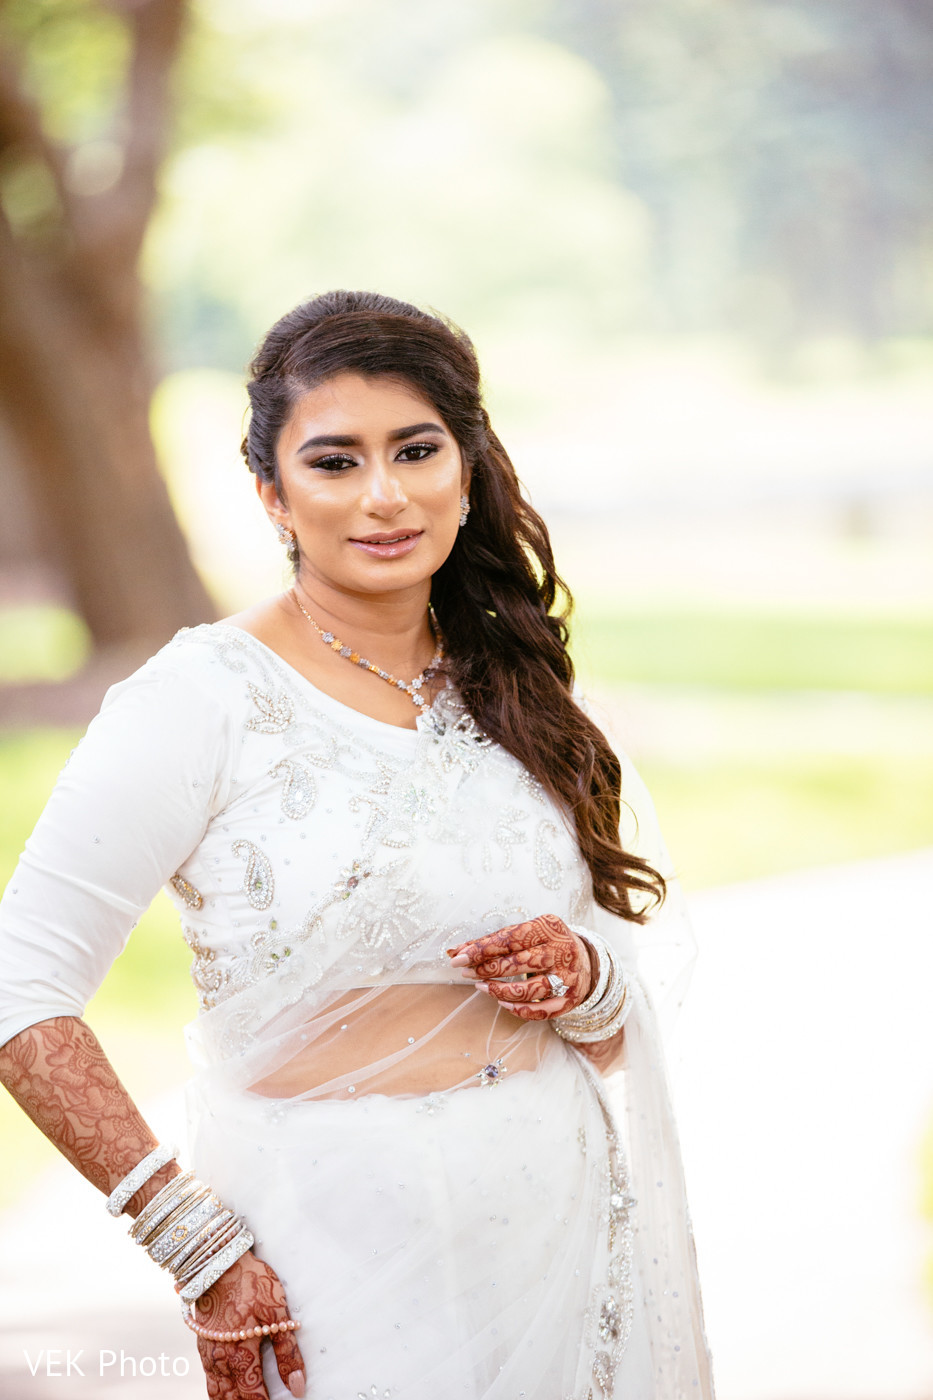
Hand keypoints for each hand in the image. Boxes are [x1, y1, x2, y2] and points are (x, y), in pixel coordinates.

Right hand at [188, 1251, 305, 1397]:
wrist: (218, 1261)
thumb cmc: (251, 1282)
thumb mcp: (277, 1312)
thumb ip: (287, 1351)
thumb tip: (297, 1385)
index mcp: (241, 1354)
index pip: (253, 1396)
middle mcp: (221, 1359)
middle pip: (233, 1399)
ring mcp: (208, 1353)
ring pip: (217, 1392)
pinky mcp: (202, 1343)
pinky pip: (208, 1377)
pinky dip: (218, 1390)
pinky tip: (225, 1391)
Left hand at [446, 914, 594, 1020]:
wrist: (587, 961)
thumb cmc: (544, 944)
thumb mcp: (525, 934)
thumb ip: (492, 942)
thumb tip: (455, 951)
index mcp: (549, 927)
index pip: (510, 938)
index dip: (482, 949)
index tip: (458, 957)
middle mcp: (562, 950)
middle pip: (518, 963)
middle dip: (486, 969)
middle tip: (466, 973)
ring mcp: (568, 976)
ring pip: (528, 989)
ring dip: (499, 990)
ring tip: (481, 987)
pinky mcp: (569, 999)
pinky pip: (541, 1011)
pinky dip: (518, 1010)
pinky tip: (502, 1003)